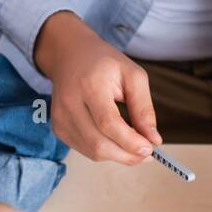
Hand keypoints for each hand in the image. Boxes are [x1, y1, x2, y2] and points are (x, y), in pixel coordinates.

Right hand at [33, 11, 160, 163]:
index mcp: (90, 85)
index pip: (108, 123)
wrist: (69, 56)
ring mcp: (60, 118)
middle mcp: (70, 103)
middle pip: (99, 144)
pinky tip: (115, 140)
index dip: (130, 141)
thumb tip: (153, 139)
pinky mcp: (58, 128)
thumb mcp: (133, 75)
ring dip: (118, 155)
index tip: (150, 147)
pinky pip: (85, 150)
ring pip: (92, 152)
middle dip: (127, 155)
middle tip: (146, 151)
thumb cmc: (103, 63)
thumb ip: (143, 108)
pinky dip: (105, 151)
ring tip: (133, 144)